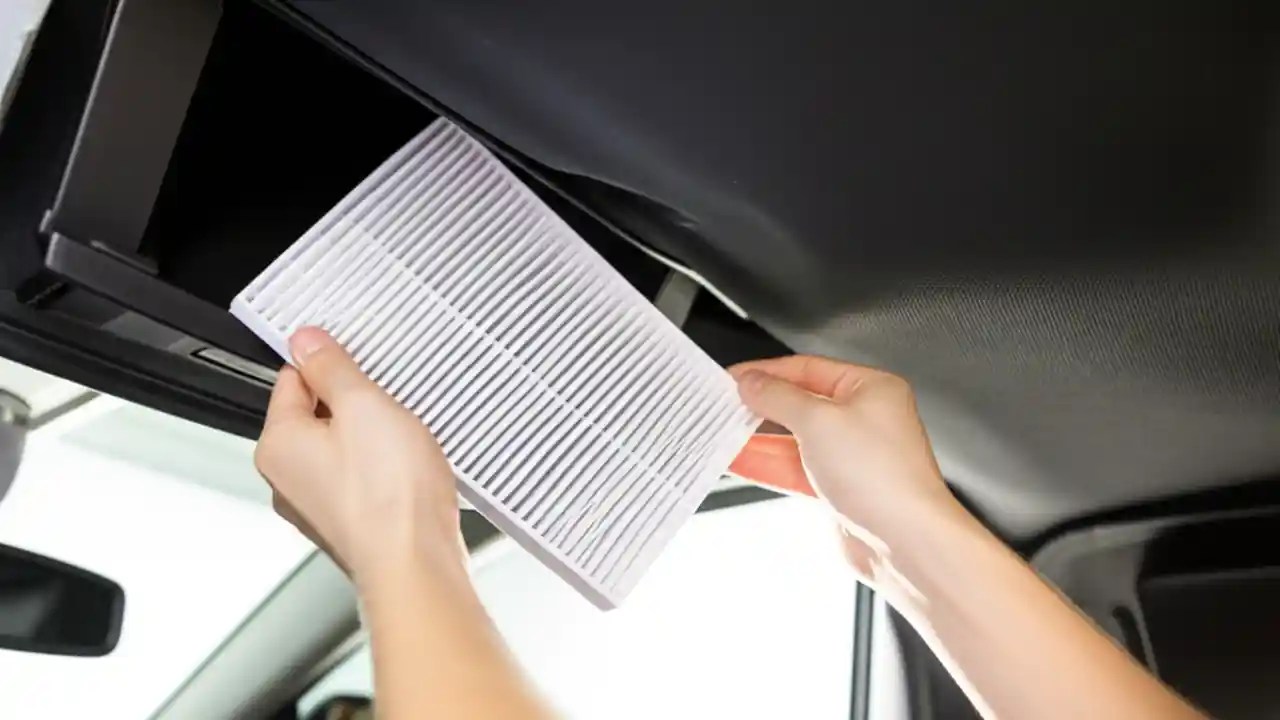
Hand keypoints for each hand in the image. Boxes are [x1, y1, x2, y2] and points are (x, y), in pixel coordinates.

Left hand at [254, 327, 463, 586]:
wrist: (417, 565)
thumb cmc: (389, 496)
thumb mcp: (364, 406)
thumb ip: (332, 368)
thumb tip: (306, 342)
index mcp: (278, 445)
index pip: (292, 380)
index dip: (329, 364)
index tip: (358, 362)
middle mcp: (287, 480)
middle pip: (317, 415)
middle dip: (355, 404)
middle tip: (388, 404)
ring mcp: (317, 507)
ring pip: (343, 448)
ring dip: (374, 437)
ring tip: (403, 440)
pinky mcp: (349, 524)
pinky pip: (363, 479)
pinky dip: (384, 470)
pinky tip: (408, 471)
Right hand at [729, 356, 961, 581]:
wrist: (905, 542)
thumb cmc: (884, 479)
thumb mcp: (819, 421)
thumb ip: (778, 397)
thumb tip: (753, 383)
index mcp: (871, 389)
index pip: (807, 368)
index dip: (766, 372)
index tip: (733, 378)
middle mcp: (864, 419)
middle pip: (799, 403)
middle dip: (760, 407)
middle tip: (724, 406)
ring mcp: (851, 456)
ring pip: (794, 440)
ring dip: (758, 439)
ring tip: (722, 434)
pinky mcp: (840, 489)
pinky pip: (796, 469)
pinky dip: (768, 464)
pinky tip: (740, 461)